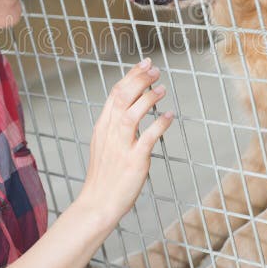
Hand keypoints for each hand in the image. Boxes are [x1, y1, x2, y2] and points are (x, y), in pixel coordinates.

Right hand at [78, 58, 173, 226]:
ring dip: (148, 99)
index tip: (145, 63)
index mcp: (102, 127)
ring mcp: (120, 147)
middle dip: (139, 80)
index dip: (131, 76)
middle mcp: (110, 133)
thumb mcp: (104, 144)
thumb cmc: (104, 176)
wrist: (97, 204)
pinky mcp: (133, 161)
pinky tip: (168, 116)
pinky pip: (147, 139)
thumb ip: (114, 125)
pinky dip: (158, 125)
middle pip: (122, 98)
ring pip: (131, 115)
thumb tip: (130, 106)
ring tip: (162, 89)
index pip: (115, 94)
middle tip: (155, 70)